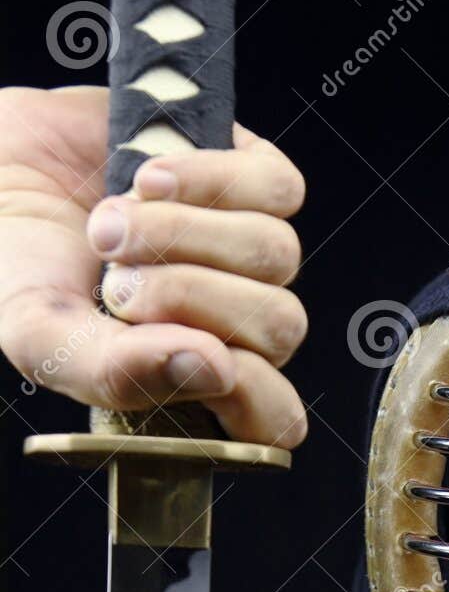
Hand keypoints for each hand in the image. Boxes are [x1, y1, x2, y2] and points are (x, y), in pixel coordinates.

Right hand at [0, 85, 306, 446]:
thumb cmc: (24, 266)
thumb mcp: (45, 336)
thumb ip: (117, 372)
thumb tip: (216, 369)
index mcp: (202, 378)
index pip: (276, 416)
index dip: (250, 396)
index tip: (186, 357)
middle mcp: (239, 319)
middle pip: (280, 327)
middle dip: (191, 299)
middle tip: (116, 286)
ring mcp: (251, 249)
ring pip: (276, 255)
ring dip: (183, 236)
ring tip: (111, 228)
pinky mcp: (253, 175)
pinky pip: (278, 189)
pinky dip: (209, 182)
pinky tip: (147, 180)